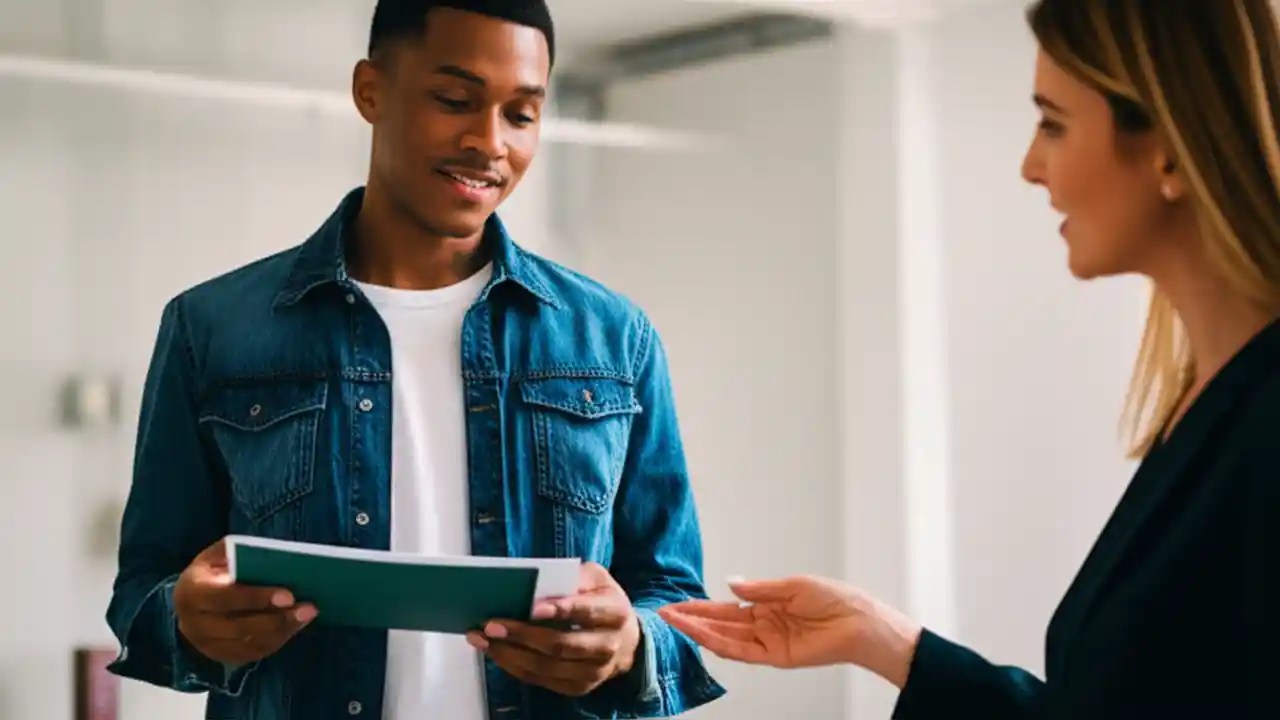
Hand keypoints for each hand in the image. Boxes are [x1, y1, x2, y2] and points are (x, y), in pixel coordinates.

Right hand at [173, 538, 317, 665]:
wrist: (187, 600)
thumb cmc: (211, 571)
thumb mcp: (217, 555)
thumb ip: (240, 554)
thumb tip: (275, 559)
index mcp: (191, 592)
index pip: (226, 598)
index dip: (257, 597)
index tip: (288, 595)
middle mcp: (193, 624)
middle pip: (240, 626)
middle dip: (277, 618)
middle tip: (308, 608)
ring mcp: (205, 645)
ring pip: (249, 643)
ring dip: (282, 630)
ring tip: (308, 614)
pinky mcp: (219, 656)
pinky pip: (252, 653)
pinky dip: (277, 640)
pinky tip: (295, 625)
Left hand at [466, 562, 641, 696]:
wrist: (626, 639)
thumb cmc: (603, 601)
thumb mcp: (596, 578)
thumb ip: (573, 576)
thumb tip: (538, 582)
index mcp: (615, 612)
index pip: (586, 611)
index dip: (560, 609)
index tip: (532, 607)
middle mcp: (608, 646)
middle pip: (561, 645)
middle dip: (523, 635)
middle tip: (492, 625)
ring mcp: (593, 671)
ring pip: (546, 667)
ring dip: (509, 654)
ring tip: (483, 639)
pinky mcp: (578, 687)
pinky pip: (540, 680)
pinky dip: (513, 666)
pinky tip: (496, 652)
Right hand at [658, 575, 921, 687]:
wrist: (859, 622)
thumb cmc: (835, 600)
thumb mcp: (793, 585)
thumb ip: (759, 589)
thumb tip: (729, 585)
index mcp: (767, 605)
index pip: (726, 608)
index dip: (700, 606)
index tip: (677, 603)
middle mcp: (763, 625)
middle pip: (720, 624)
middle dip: (692, 619)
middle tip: (665, 613)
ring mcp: (767, 642)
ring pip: (725, 638)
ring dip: (699, 631)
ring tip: (675, 622)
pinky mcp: (776, 656)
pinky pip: (743, 651)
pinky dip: (721, 645)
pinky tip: (703, 636)